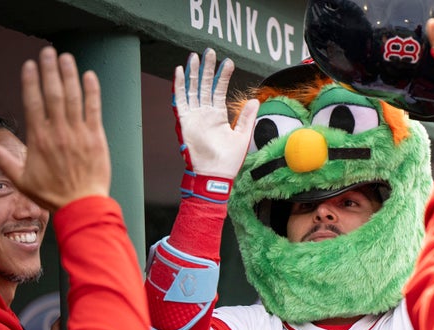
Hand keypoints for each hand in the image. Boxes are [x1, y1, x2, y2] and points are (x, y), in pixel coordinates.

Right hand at [0, 46, 110, 211]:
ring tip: (66, 57)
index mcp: (38, 139)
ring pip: (73, 97)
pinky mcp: (96, 138)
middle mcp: (57, 132)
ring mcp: (78, 133)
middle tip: (48, 52)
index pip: (32, 102)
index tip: (29, 65)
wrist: (82, 206)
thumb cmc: (52, 195)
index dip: (30, 81)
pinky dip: (92, 92)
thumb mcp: (22, 180)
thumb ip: (4, 161)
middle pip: (52, 94)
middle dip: (49, 70)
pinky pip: (94, 109)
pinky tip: (90, 76)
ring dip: (69, 75)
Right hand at [173, 49, 258, 178]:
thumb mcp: (242, 135)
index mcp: (218, 115)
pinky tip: (179, 72)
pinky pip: (180, 101)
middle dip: (207, 68)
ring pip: (192, 89)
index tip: (229, 62)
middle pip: (204, 85)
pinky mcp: (185, 121)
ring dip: (193, 73)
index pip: (219, 90)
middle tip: (209, 51)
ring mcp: (194, 116)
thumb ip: (246, 117)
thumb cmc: (228, 160)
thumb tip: (254, 100)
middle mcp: (205, 113)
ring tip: (195, 57)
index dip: (223, 76)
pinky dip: (179, 86)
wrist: (216, 174)